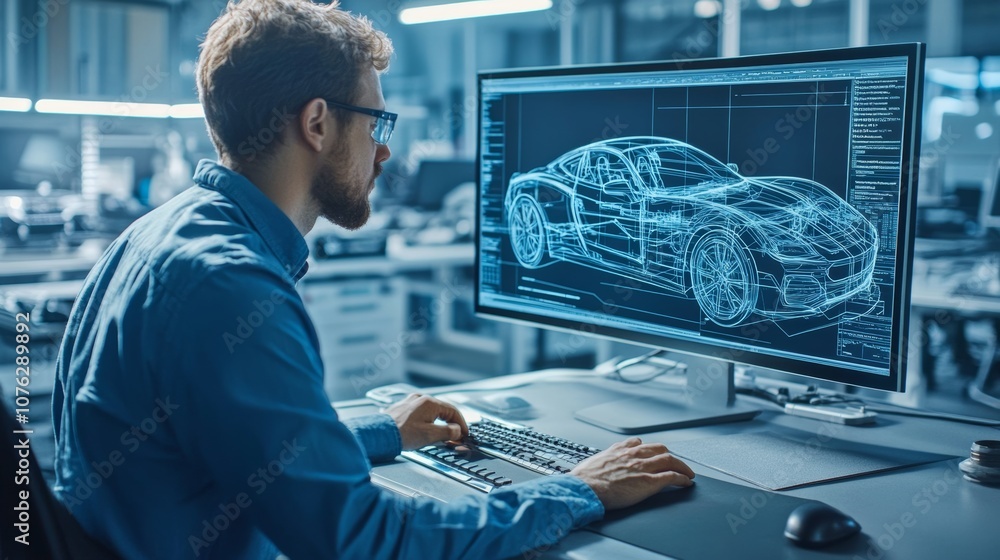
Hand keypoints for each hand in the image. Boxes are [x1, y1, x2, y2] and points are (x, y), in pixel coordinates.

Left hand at [385, 394, 469, 449]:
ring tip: (441, 434)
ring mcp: (409, 402)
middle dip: (451, 423)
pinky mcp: (401, 409)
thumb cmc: (402, 434)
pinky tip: (425, 429)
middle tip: (455, 435)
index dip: (461, 424)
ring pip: (430, 411)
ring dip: (439, 422)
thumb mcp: (430, 435)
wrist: (379, 434)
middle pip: (442, 410)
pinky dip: (427, 421)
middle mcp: (419, 399)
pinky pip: (419, 413)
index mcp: (429, 402)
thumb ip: (448, 432)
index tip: (464, 434)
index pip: (453, 411)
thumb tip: (457, 430)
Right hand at [570, 437, 694, 509]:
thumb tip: (601, 465)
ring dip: (682, 466)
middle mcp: (633, 455)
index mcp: (620, 449)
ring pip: (670, 460)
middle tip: (675, 463)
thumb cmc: (585, 479)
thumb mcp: (595, 461)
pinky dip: (682, 478)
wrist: (585, 488)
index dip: (651, 450)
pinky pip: (672, 476)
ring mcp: (642, 467)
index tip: (655, 454)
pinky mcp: (649, 482)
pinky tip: (686, 482)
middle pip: (660, 449)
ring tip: (688, 472)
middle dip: (670, 456)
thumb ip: (604, 459)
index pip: (641, 444)